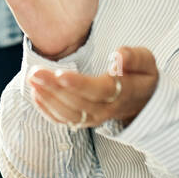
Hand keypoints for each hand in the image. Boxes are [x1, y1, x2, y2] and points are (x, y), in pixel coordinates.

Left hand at [28, 46, 158, 129]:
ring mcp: (95, 118)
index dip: (79, 85)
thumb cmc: (141, 75)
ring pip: (69, 114)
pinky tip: (35, 95)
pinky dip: (48, 111)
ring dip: (48, 99)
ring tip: (32, 81)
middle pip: (78, 103)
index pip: (99, 91)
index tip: (60, 74)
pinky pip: (65, 121)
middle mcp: (107, 110)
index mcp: (123, 92)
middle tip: (35, 73)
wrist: (144, 101)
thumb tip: (118, 56)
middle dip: (54, 89)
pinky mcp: (85, 120)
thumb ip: (134, 57)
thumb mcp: (146, 61)